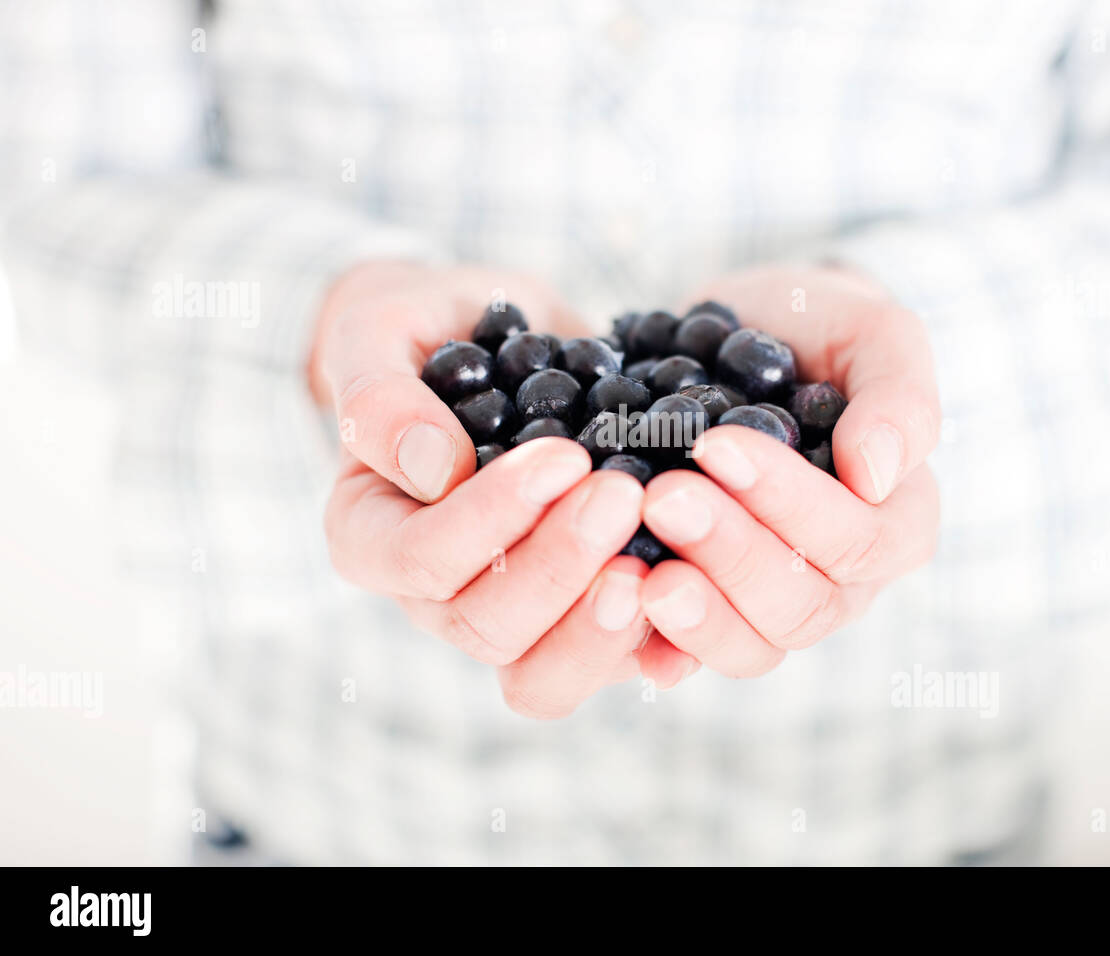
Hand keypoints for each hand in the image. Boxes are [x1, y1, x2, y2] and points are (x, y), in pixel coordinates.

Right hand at [313, 262, 648, 717]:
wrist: (499, 345)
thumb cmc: (430, 332)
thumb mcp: (383, 331)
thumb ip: (380, 396)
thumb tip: (433, 467)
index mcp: (371, 534)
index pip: (420, 560)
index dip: (491, 520)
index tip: (564, 456)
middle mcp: (433, 595)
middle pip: (486, 627)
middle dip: (560, 565)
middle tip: (624, 494)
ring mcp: (508, 615)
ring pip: (543, 673)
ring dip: (602, 620)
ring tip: (655, 559)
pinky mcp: (577, 618)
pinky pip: (609, 662)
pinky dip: (653, 643)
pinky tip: (689, 596)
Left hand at [636, 265, 941, 683]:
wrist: (732, 335)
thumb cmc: (813, 328)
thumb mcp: (868, 331)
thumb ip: (899, 396)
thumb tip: (878, 474)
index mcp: (897, 521)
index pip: (856, 541)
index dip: (787, 502)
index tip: (716, 445)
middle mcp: (842, 579)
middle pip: (801, 606)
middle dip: (729, 553)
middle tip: (661, 498)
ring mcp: (770, 602)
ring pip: (751, 647)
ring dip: (695, 614)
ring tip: (635, 572)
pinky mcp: (708, 605)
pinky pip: (688, 653)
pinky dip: (653, 645)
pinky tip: (619, 614)